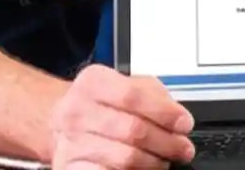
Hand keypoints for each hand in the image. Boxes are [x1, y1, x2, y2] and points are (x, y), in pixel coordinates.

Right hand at [49, 64, 195, 168]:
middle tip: (183, 149)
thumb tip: (178, 118)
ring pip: (124, 158)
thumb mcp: (125, 84)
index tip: (185, 124)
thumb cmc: (101, 103)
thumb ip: (153, 95)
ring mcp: (70, 141)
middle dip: (166, 143)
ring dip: (152, 163)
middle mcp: (77, 110)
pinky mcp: (69, 166)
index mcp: (93, 82)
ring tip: (163, 160)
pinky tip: (140, 169)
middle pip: (132, 130)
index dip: (165, 113)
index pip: (134, 96)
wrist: (59, 120)